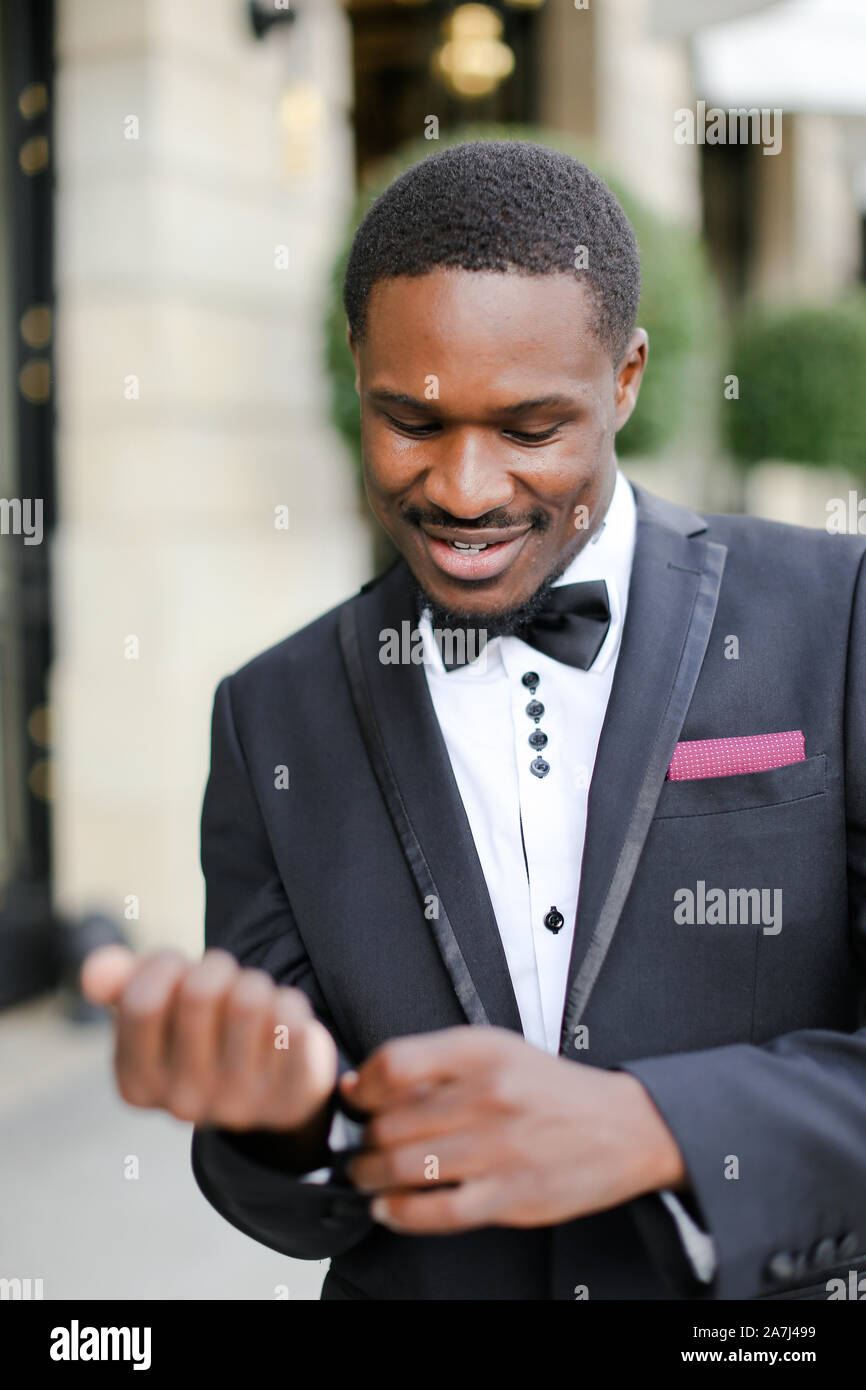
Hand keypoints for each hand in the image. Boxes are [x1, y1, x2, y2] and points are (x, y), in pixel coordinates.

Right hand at [80, 945, 337, 1132]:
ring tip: (253, 1001)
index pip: (142, 1002)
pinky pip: (293, 1024)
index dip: (165, 966)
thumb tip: (96, 971)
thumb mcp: (156, 1006)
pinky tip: (284, 1024)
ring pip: (250, 1000)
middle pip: (200, 992)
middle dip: (216, 968)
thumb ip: (120, 983)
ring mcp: (239, 1106)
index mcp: (137, 1084)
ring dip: (255, 984)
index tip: (179, 969)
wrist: (266, 1084)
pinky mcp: (291, 1098)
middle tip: (224, 982)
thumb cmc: (202, 1032)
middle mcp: (184, 1104)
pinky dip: (290, 1006)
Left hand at [341, 1026, 685, 1233]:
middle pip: (392, 1121)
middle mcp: (489, 1095)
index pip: (395, 1062)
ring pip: (406, 1167)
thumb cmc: (549, 1089)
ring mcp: (500, 1148)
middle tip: (361, 1147)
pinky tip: (389, 1208)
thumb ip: (431, 1063)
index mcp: (481, 1052)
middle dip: (364, 1140)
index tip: (357, 1100)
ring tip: (367, 1177)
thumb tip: (358, 1084)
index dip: (364, 1086)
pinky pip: (438, 1212)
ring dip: (371, 1177)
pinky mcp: (512, 1194)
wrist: (624, 1126)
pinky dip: (401, 1213)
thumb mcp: (496, 1051)